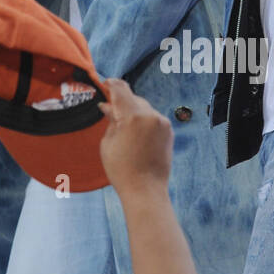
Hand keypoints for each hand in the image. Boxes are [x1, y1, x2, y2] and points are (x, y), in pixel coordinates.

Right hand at [98, 77, 171, 195]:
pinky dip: (144, 121)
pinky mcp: (169, 130)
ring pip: (144, 108)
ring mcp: (162, 123)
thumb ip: (111, 120)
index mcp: (132, 116)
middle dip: (122, 102)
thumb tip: (108, 106)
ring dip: (134, 112)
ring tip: (123, 128)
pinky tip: (136, 135)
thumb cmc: (121, 170)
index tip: (105, 84)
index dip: (111, 84)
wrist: (145, 189)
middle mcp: (150, 115)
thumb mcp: (108, 143)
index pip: (121, 89)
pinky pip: (153, 118)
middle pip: (134, 98)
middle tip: (109, 110)